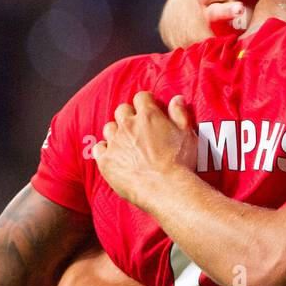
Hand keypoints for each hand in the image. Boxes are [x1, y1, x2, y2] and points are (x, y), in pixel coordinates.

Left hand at [92, 92, 197, 209]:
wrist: (165, 188)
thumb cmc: (179, 162)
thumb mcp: (187, 134)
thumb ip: (180, 114)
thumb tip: (176, 99)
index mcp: (148, 116)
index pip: (141, 97)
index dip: (146, 101)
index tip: (150, 107)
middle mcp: (128, 126)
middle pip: (122, 110)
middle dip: (129, 114)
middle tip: (138, 125)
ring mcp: (115, 143)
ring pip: (109, 128)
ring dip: (116, 131)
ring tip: (126, 140)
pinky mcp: (106, 161)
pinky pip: (98, 148)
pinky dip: (104, 149)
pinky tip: (113, 154)